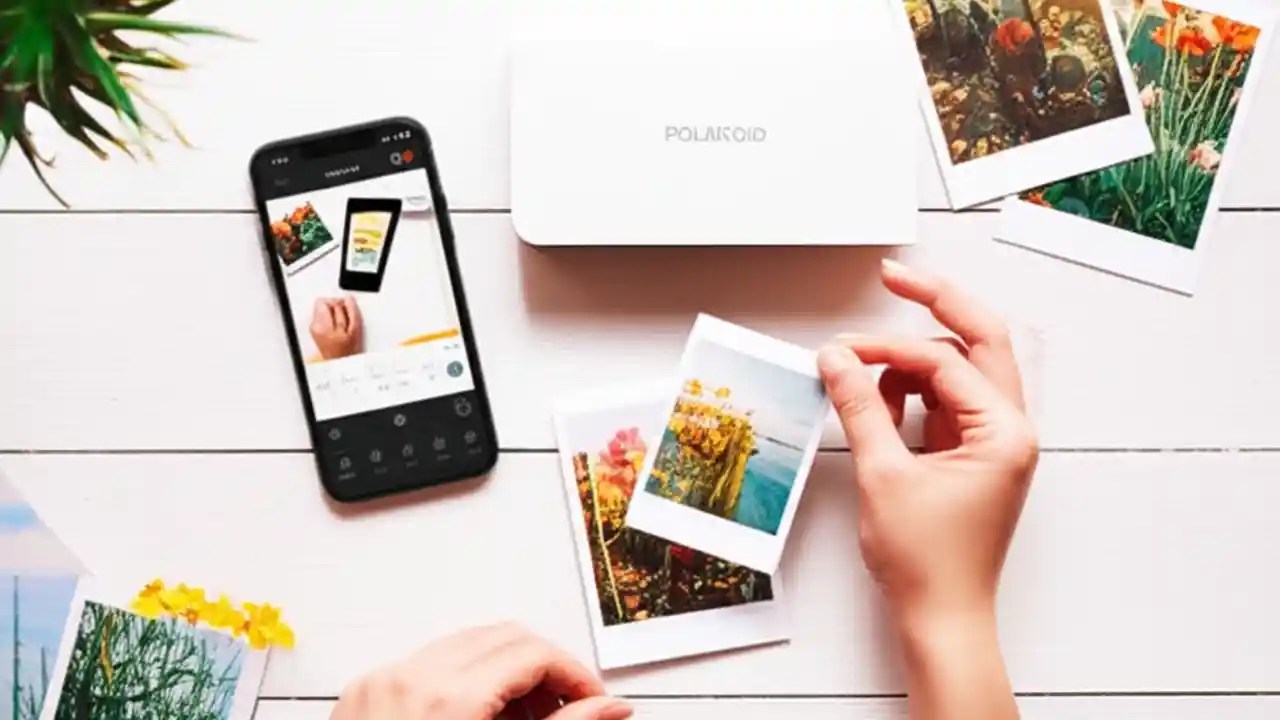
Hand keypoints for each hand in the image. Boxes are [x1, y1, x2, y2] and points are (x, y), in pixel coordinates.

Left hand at [310, 297, 363, 359]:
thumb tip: (348, 300)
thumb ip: (352, 312)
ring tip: (338, 322)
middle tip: (342, 316)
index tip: (345, 307)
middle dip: (333, 306)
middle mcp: (316, 326)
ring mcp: (313, 328)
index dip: (339, 302)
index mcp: (326, 326)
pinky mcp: (313, 330)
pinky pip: (319, 316)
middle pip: (321, 303)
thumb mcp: (355, 330)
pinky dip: (326, 318)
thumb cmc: (348, 349)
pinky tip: (334, 326)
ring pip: (319, 309)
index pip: (327, 302)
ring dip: (330, 312)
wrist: (340, 362)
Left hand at [331, 624, 631, 719]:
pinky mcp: (362, 694)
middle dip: (544, 669)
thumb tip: (608, 710)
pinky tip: (477, 719)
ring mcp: (380, 683)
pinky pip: (427, 663)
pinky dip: (463, 680)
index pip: (533, 653)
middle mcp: (409, 680)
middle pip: (503, 637)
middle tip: (566, 710)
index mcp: (446, 701)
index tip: (591, 700)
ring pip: (465, 645)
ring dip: (505, 672)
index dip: (573, 673)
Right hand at [818, 259, 1036, 719]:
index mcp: (1005, 433)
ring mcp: (991, 441)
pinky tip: (877, 401)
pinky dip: (912, 393)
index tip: (842, 350)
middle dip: (935, 306)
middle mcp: (1008, 430)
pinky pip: (944, 402)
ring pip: (960, 369)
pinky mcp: (971, 454)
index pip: (945, 362)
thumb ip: (859, 407)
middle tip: (894, 277)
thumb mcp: (883, 475)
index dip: (887, 349)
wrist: (941, 616)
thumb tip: (837, 359)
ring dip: (914, 360)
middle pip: (980, 341)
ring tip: (863, 366)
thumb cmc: (928, 562)